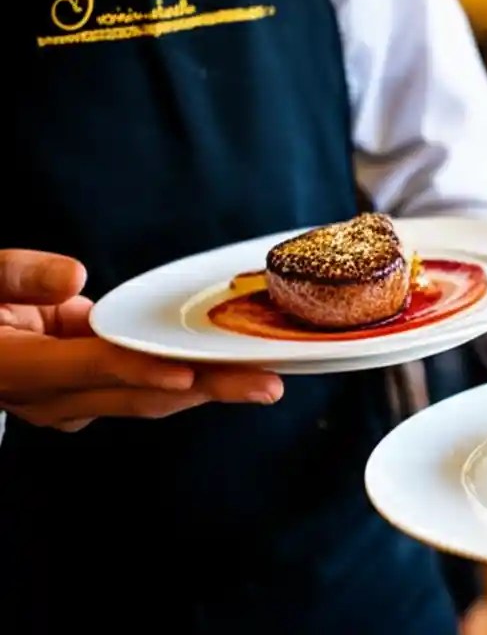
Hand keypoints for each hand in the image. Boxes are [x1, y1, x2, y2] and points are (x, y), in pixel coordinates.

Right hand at [0, 249, 282, 431]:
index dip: (142, 369)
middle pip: (138, 392)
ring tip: (268, 381)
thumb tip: (74, 275)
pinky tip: (235, 370)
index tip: (188, 371)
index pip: (89, 366)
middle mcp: (48, 398)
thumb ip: (16, 277)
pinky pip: (147, 389)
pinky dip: (191, 380)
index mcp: (14, 367)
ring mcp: (70, 404)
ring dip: (210, 390)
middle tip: (266, 384)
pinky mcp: (88, 397)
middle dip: (206, 388)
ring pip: (150, 399)